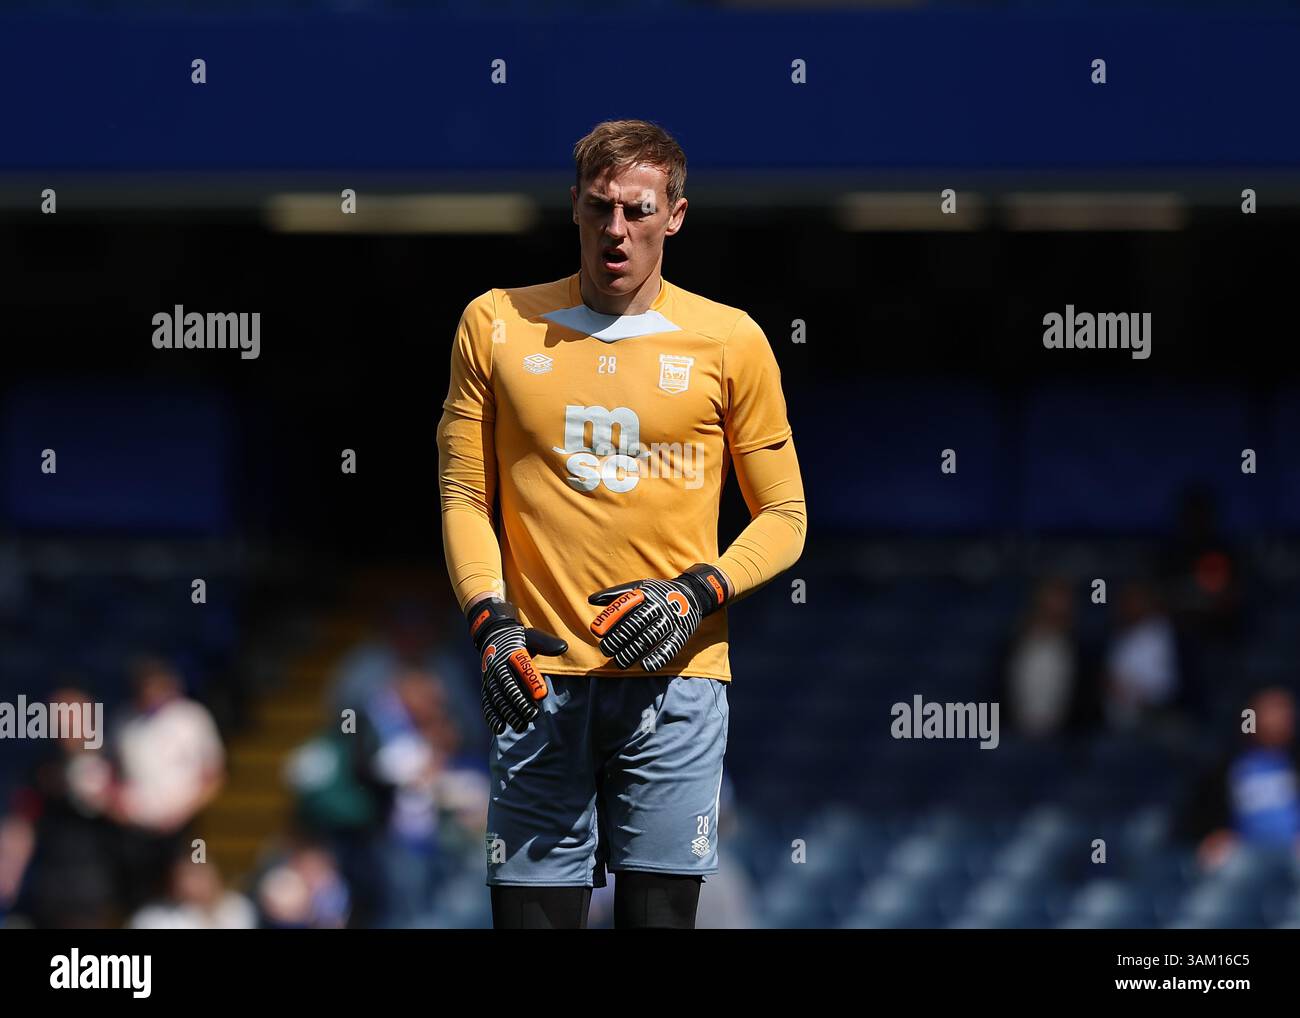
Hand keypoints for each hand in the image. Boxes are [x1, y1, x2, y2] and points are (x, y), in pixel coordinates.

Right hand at [467, 597, 567, 734]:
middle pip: (508, 687)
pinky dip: (492, 716)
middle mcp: (498, 667)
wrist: (493, 636)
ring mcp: (490, 679)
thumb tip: (564, 647)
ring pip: (498, 698)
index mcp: (512, 653)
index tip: (542, 695)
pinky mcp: (486, 688)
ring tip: (521, 725)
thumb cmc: (519, 639)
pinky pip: (487, 703)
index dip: (531, 681)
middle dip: (520, 703)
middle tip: (534, 715)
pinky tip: (500, 728)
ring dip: (508, 713)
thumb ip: (547, 643)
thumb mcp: (533, 636)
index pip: (521, 668)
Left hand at [588, 564, 729, 671]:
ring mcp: (672, 620)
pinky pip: (670, 647)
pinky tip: (645, 666)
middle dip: (619, 639)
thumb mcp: (640, 587)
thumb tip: (591, 600)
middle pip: (636, 624)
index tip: (597, 633)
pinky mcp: (682, 633)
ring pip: (650, 638)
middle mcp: (660, 606)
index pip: (625, 608)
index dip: (611, 621)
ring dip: (634, 652)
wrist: (692, 594)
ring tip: (620, 663)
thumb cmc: (658, 592)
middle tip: (606, 651)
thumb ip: (617, 595)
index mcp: (647, 594)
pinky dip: (658, 657)